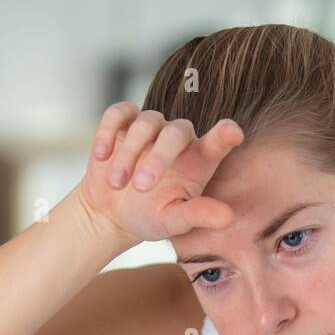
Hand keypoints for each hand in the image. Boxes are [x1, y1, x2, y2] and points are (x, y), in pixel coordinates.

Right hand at [75, 102, 244, 248]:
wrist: (112, 214)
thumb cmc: (150, 217)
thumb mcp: (174, 222)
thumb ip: (198, 216)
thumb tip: (228, 218)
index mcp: (198, 159)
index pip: (218, 141)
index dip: (225, 134)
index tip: (232, 133)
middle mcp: (178, 138)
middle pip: (176, 132)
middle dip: (158, 157)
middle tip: (140, 186)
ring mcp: (150, 126)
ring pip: (145, 123)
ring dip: (128, 154)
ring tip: (116, 184)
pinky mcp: (123, 121)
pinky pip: (118, 113)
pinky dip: (108, 131)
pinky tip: (101, 156)